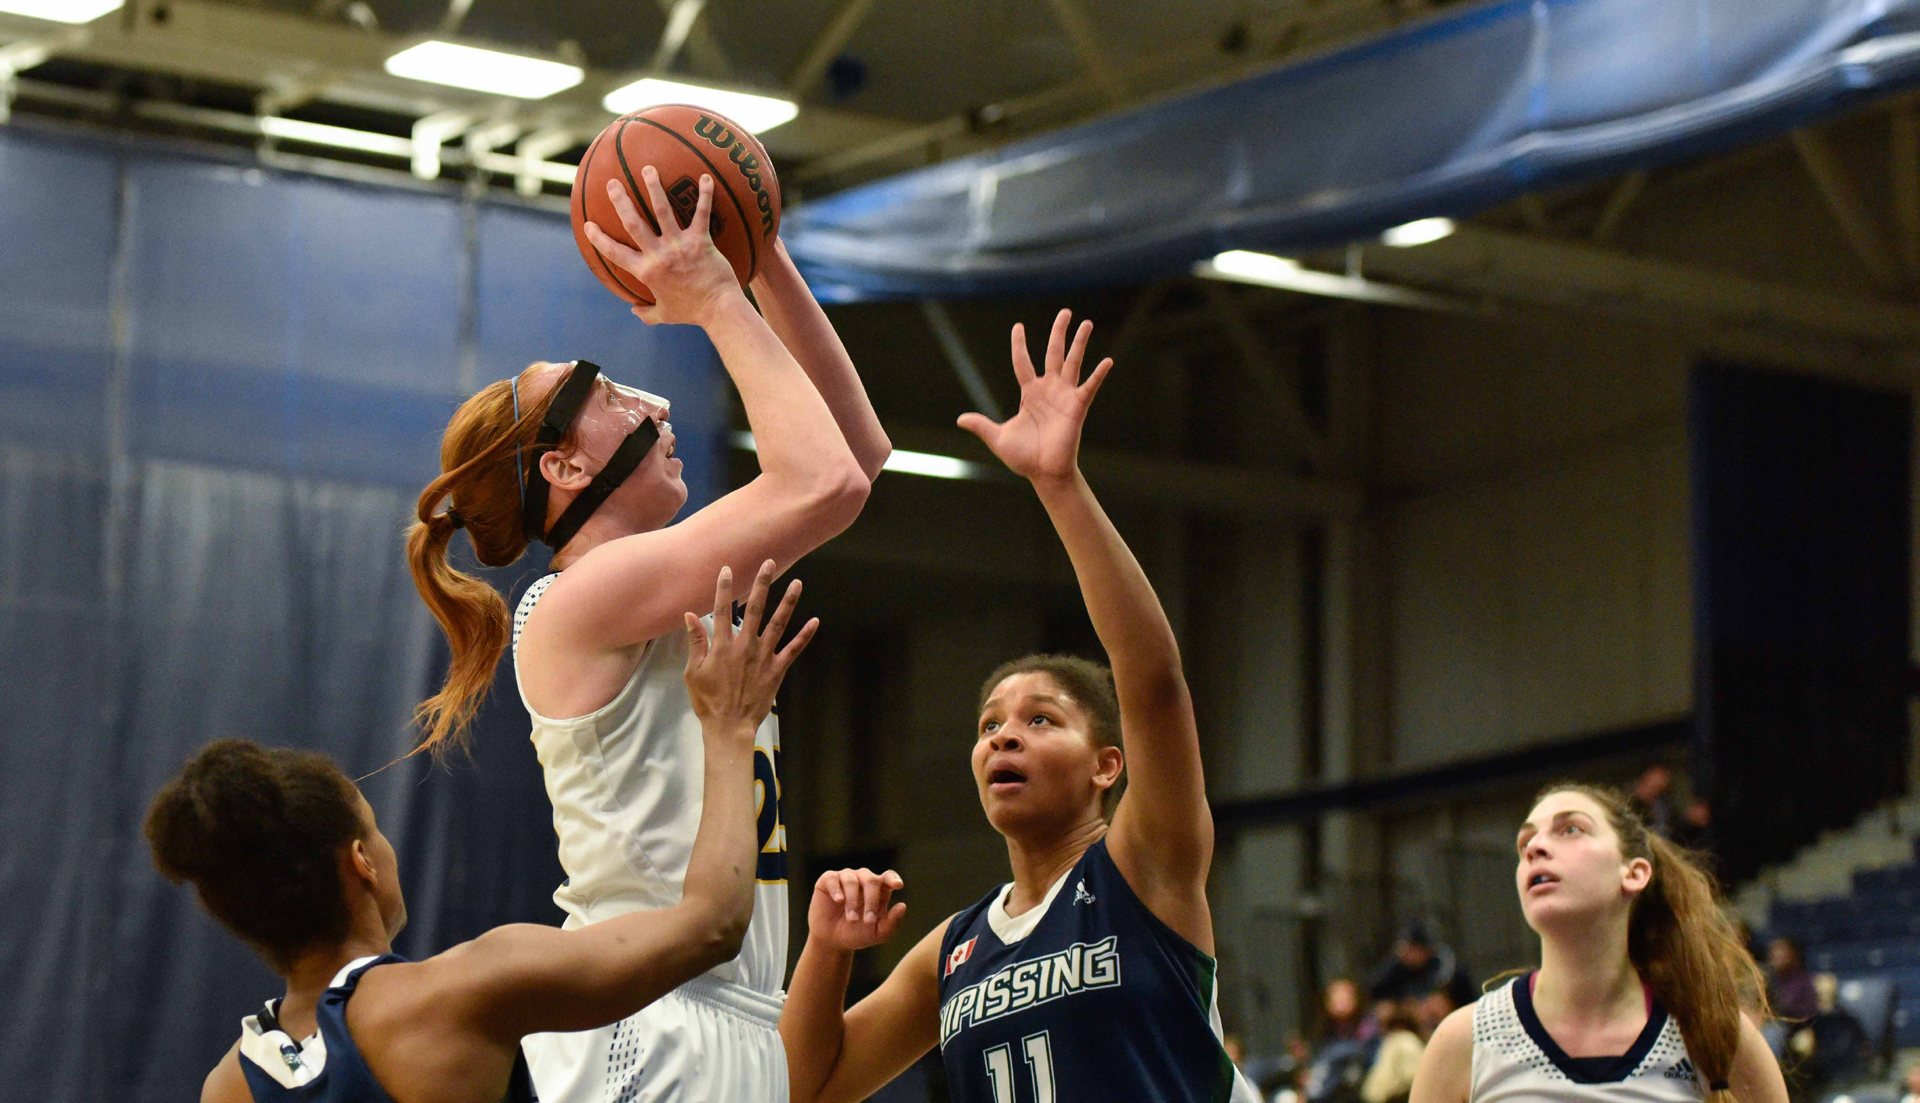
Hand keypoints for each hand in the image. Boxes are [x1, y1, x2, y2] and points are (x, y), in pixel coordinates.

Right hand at [584, 167, 740, 327]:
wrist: (720, 311)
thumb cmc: (693, 313)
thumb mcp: (665, 315)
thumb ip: (647, 313)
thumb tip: (634, 310)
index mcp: (646, 271)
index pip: (614, 253)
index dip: (598, 238)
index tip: (588, 224)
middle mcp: (659, 255)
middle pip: (633, 222)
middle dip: (620, 201)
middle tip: (612, 183)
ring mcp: (680, 246)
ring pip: (663, 211)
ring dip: (654, 188)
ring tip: (648, 169)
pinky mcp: (701, 241)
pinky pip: (702, 214)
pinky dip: (705, 195)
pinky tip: (705, 177)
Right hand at [683, 559, 816, 738]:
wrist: (729, 726)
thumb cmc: (708, 700)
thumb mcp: (693, 671)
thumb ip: (695, 642)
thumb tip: (689, 615)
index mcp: (722, 645)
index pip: (722, 610)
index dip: (724, 588)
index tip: (727, 569)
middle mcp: (745, 645)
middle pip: (755, 608)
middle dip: (762, 583)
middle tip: (769, 562)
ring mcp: (763, 656)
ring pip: (778, 623)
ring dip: (788, 602)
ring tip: (797, 583)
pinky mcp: (777, 669)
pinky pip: (794, 649)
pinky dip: (805, 635)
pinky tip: (815, 621)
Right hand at [807, 867, 906, 950]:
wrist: (832, 941)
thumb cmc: (857, 934)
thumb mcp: (878, 933)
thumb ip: (892, 922)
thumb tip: (903, 906)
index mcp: (879, 889)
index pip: (888, 877)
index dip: (893, 879)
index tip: (898, 886)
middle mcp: (863, 879)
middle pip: (871, 880)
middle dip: (871, 901)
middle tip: (868, 921)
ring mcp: (845, 878)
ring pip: (852, 880)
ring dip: (853, 901)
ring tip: (852, 919)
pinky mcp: (827, 881)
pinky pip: (833, 878)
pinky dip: (836, 889)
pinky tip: (839, 900)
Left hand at [956, 308, 1112, 483]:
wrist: (1044, 474)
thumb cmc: (1024, 458)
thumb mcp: (998, 438)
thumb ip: (982, 425)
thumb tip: (961, 419)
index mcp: (1030, 393)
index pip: (1023, 362)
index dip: (1019, 344)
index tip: (1018, 326)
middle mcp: (1049, 389)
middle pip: (1053, 353)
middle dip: (1059, 332)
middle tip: (1065, 312)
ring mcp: (1065, 396)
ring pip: (1073, 362)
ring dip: (1079, 342)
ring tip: (1086, 323)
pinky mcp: (1077, 407)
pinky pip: (1089, 387)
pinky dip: (1098, 374)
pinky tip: (1108, 360)